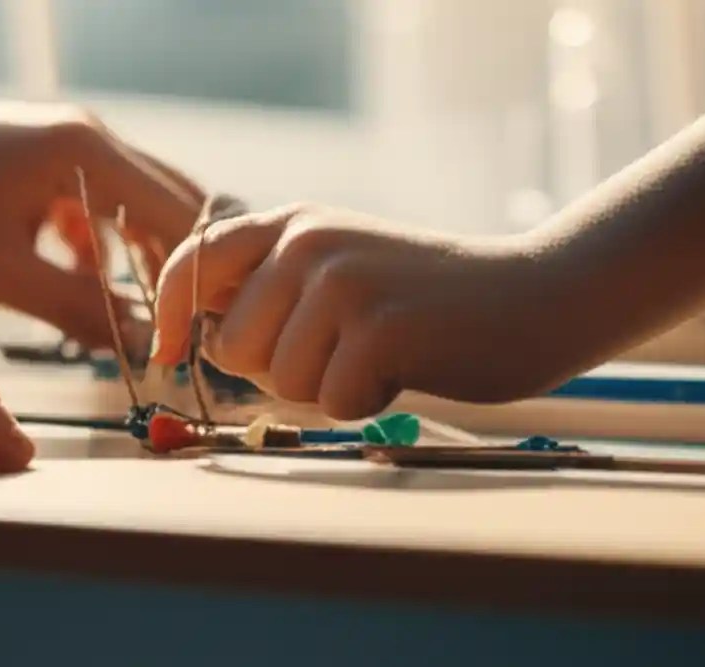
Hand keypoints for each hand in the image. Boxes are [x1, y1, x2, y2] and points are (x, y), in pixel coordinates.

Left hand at [0, 100, 203, 347]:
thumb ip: (78, 309)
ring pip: (134, 206)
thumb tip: (143, 346)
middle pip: (169, 203)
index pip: (177, 215)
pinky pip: (97, 202)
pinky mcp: (46, 155)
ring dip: (135, 260)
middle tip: (174, 332)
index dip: (192, 278)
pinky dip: (99, 245)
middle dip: (173, 269)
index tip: (189, 336)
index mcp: (85, 151)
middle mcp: (89, 134)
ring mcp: (68, 140)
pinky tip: (76, 283)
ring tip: (126, 319)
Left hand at [152, 205, 562, 419]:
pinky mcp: (379, 328)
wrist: (536, 294)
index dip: (169, 315)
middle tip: (336, 353)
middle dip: (272, 371)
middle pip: (232, 345)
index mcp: (293, 223)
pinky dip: (365, 404)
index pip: (195, 262)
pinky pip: (330, 402)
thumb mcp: (339, 268)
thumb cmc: (426, 300)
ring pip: (280, 380)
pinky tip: (404, 371)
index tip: (168, 354)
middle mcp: (309, 242)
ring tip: (378, 355)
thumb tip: (198, 332)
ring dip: (325, 388)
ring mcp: (343, 282)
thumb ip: (273, 287)